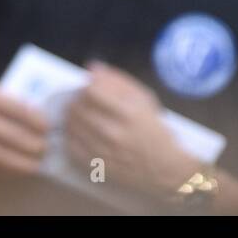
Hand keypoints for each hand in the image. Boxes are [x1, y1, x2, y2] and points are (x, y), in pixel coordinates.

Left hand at [64, 60, 198, 197]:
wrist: (166, 169)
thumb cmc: (154, 129)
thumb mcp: (145, 99)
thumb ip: (118, 81)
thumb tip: (92, 67)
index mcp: (130, 113)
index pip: (91, 91)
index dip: (86, 86)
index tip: (89, 88)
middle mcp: (115, 133)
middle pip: (77, 108)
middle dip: (76, 100)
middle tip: (81, 101)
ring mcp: (105, 152)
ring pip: (71, 126)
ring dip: (71, 117)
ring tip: (79, 115)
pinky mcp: (98, 166)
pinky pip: (71, 147)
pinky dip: (71, 136)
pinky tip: (78, 133)